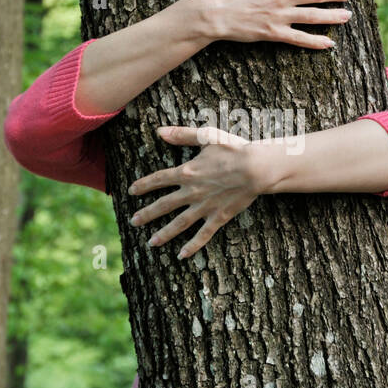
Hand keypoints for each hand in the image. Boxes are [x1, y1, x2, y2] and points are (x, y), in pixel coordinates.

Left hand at [127, 125, 274, 258]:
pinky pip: (203, 234)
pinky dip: (192, 245)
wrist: (256, 169)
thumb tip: (159, 131)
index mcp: (187, 172)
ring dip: (164, 233)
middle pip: (164, 205)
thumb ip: (182, 135)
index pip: (159, 179)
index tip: (131, 191)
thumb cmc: (234, 149)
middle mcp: (192, 192)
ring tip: (151, 242)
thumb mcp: (207, 136)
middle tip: (133, 222)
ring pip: (179, 223)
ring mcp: (205, 206)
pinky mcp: (219, 217)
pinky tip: (182, 255)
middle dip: (147, 214)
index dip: (143, 185)